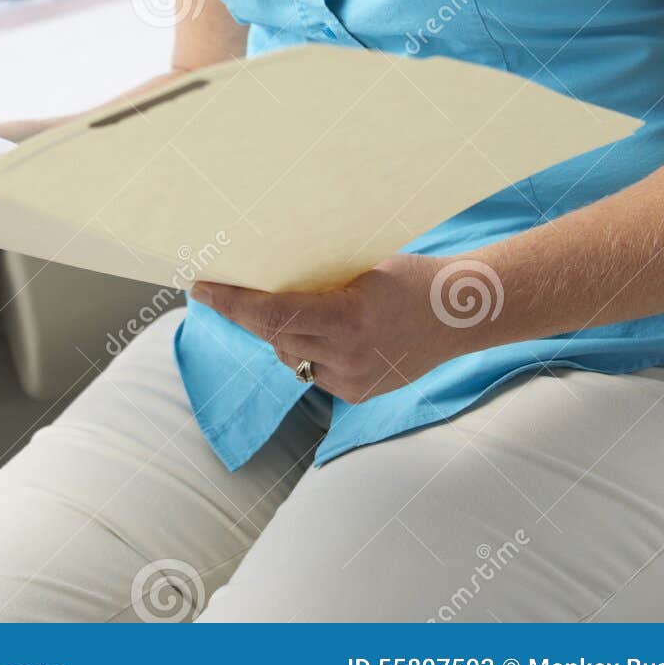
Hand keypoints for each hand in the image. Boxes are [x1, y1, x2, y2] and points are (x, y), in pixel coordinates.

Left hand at [190, 252, 506, 402]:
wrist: (462, 315)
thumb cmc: (414, 278)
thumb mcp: (364, 270)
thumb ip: (320, 284)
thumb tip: (270, 281)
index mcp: (348, 318)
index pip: (272, 314)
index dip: (232, 302)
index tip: (202, 288)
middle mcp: (348, 356)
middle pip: (274, 337)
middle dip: (250, 314)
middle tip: (229, 287)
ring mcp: (353, 381)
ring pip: (290, 356)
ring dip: (281, 333)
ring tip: (296, 306)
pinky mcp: (358, 394)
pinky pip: (313, 371)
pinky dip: (307, 349)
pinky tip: (324, 331)